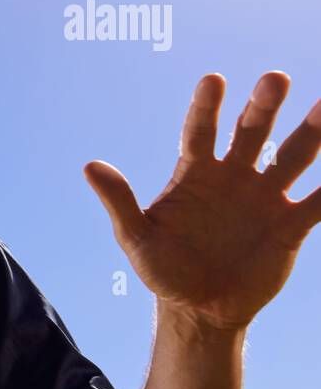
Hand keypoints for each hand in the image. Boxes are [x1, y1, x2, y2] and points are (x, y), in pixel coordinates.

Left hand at [84, 71, 320, 329]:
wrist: (199, 309)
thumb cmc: (163, 270)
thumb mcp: (136, 238)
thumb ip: (119, 202)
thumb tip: (90, 166)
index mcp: (195, 174)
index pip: (199, 131)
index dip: (206, 107)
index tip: (213, 80)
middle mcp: (234, 176)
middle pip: (251, 132)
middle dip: (263, 106)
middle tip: (275, 79)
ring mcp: (264, 198)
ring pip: (292, 157)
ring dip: (311, 132)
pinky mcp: (290, 225)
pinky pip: (317, 203)